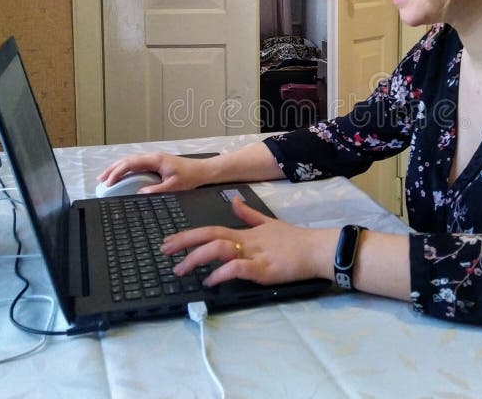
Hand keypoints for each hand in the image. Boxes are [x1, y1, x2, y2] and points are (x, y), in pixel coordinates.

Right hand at [97, 152, 208, 193]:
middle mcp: (152, 157)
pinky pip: (137, 165)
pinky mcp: (155, 164)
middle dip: (112, 170)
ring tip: (106, 179)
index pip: (130, 164)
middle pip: (127, 161)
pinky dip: (126, 170)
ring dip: (117, 169)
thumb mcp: (174, 186)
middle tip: (101, 181)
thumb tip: (139, 193)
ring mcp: (153, 160)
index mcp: (155, 160)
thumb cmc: (190, 177)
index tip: (108, 183)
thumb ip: (156, 190)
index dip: (117, 172)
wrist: (202, 171)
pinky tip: (121, 178)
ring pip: (130, 162)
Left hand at [161, 198, 335, 286]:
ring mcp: (253, 254)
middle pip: (210, 237)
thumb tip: (233, 200)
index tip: (169, 241)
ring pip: (220, 249)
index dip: (188, 235)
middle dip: (184, 243)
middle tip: (165, 251)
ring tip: (182, 270)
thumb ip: (249, 214)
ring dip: (197, 258)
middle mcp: (245, 241)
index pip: (211, 230)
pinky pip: (237, 268)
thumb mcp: (268, 223)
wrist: (315, 249)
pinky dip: (221, 273)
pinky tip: (211, 281)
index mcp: (245, 232)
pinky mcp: (263, 269)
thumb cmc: (293, 239)